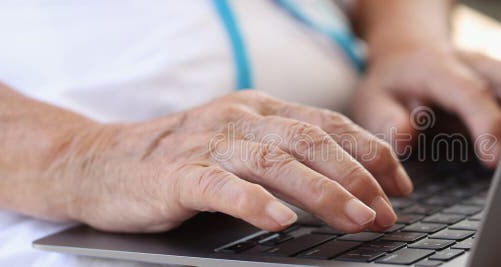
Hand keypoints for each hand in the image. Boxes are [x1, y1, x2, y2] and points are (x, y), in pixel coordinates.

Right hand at [50, 91, 410, 232]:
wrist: (99, 162)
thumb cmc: (180, 160)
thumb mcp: (240, 145)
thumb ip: (287, 153)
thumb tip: (350, 183)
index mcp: (260, 109)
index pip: (328, 125)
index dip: (371, 153)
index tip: (401, 184)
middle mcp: (240, 118)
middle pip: (311, 142)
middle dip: (358, 177)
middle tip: (387, 212)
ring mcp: (208, 144)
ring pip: (276, 161)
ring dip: (322, 191)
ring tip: (356, 218)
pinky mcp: (177, 173)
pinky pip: (221, 186)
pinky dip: (254, 202)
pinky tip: (280, 222)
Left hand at [352, 46, 500, 167]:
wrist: (408, 56)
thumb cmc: (393, 84)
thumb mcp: (373, 100)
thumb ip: (387, 120)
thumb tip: (407, 139)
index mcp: (442, 71)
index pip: (472, 94)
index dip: (486, 125)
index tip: (494, 159)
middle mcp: (478, 69)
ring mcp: (499, 78)